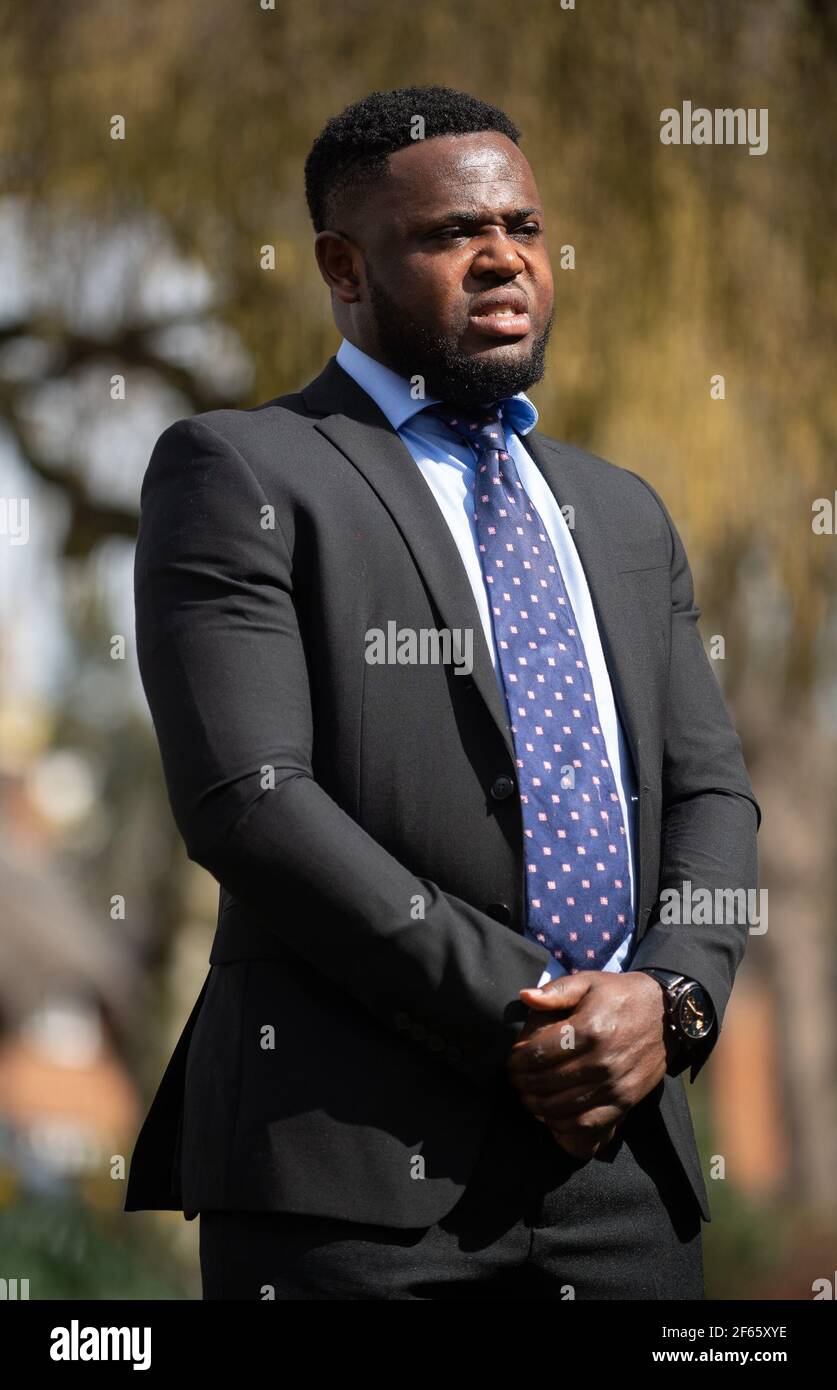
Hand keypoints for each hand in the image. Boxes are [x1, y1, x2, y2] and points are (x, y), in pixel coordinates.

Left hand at [505, 971, 667, 1159]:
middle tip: (514, 1080)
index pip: (538, 1054)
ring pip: (562, 1106)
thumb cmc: (620, 996)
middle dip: (522, 1083)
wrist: (666, 1014)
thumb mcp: (588, 982)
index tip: (510, 1061)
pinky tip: (551, 1114)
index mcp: (589, 1029)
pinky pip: (587, 1123)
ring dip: (537, 1105)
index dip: (517, 1061)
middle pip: (546, 1082)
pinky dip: (563, 1124)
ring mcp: (614, 1084)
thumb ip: (556, 991)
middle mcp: (601, 1060)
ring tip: (528, 1096)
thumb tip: (525, 997)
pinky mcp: (625, 1101)